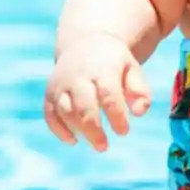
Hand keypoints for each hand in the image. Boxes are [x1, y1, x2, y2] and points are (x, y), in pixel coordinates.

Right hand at [44, 34, 150, 151]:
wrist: (84, 42)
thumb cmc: (113, 62)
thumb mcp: (131, 69)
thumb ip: (139, 90)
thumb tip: (139, 112)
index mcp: (102, 68)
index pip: (108, 94)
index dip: (116, 116)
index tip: (123, 132)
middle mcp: (78, 76)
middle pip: (83, 105)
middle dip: (93, 129)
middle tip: (104, 147)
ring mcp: (62, 84)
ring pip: (64, 110)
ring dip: (77, 130)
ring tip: (96, 144)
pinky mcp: (50, 92)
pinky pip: (50, 113)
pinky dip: (58, 129)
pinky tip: (73, 141)